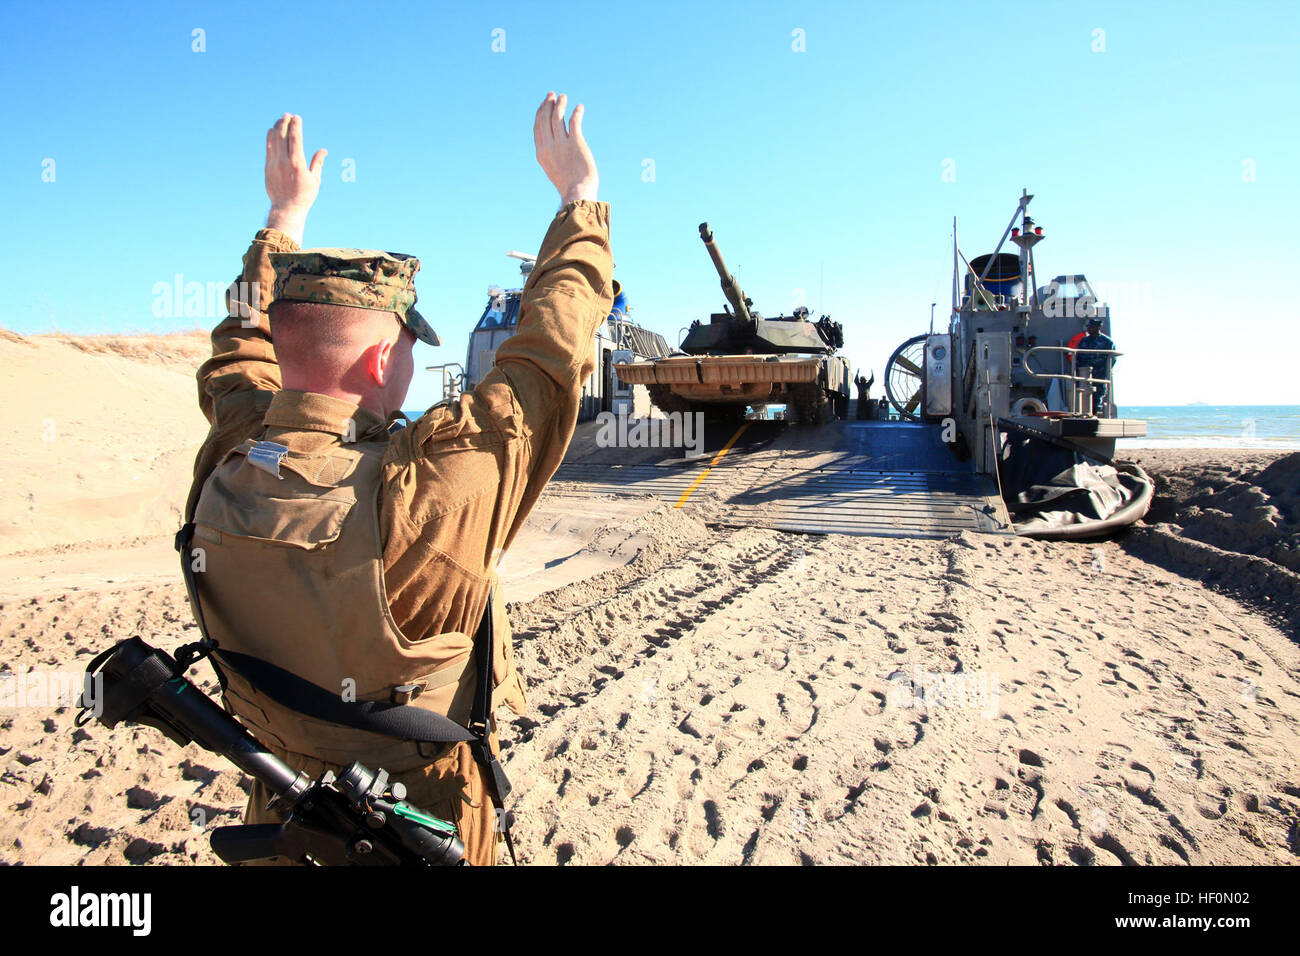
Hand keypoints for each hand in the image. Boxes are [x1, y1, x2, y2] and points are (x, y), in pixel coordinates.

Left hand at [265, 113, 326, 244]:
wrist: (287, 208)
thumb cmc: (304, 195)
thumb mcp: (315, 180)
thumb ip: (317, 163)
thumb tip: (323, 150)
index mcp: (297, 164)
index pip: (295, 139)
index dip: (296, 126)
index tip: (297, 117)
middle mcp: (284, 162)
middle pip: (283, 136)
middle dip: (285, 123)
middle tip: (288, 115)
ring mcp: (274, 164)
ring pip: (274, 140)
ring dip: (277, 128)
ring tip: (280, 119)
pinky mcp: (268, 167)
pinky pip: (268, 148)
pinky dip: (270, 138)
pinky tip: (272, 131)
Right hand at [533, 92, 597, 205]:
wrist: (577, 193)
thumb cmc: (568, 184)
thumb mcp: (553, 168)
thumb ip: (551, 154)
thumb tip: (554, 142)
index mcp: (541, 152)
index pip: (538, 127)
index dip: (540, 112)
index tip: (545, 103)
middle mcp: (548, 147)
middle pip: (545, 119)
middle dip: (547, 104)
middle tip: (553, 95)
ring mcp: (561, 145)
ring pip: (557, 117)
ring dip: (560, 104)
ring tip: (563, 96)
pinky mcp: (576, 143)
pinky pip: (574, 122)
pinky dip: (576, 113)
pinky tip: (579, 107)